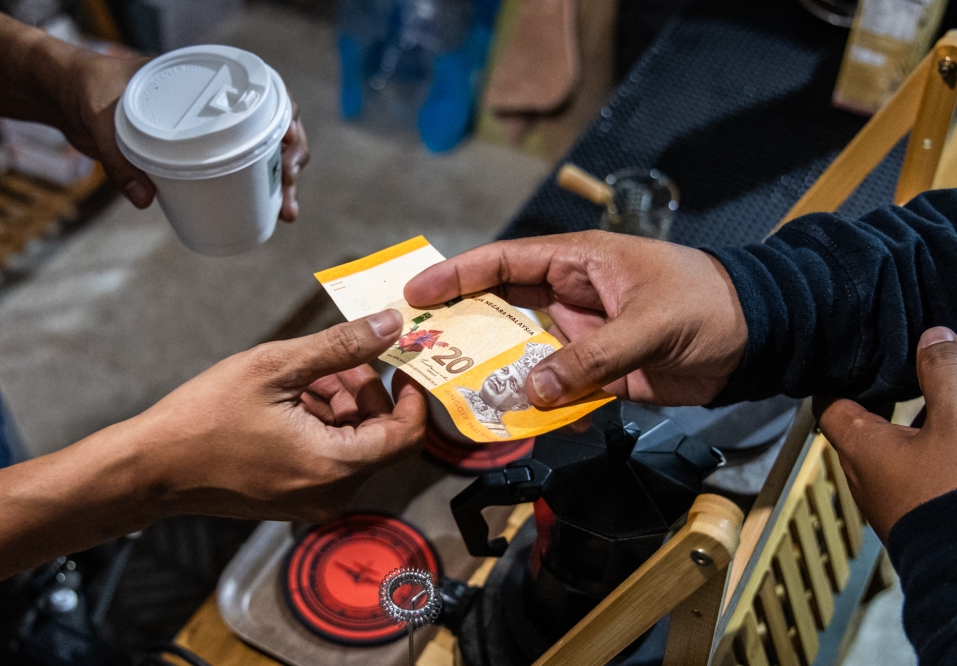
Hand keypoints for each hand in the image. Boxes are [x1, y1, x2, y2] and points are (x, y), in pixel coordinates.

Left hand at [55, 46, 309, 219]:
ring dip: (280, 184)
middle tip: (288, 200)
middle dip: (290, 166)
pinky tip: (266, 213)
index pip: (265, 94)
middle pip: (273, 131)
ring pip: (261, 154)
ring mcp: (210, 130)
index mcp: (205, 80)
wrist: (64, 95)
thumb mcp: (100, 119)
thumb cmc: (87, 89)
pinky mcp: (198, 153)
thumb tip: (144, 199)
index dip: (287, 120)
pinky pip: (237, 169)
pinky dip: (256, 190)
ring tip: (285, 214)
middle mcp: (216, 104)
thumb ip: (119, 159)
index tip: (289, 145)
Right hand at [133, 309, 424, 522]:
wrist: (151, 469)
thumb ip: (341, 346)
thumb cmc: (204, 417)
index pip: (407, 435)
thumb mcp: (276, 368)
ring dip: (341, 403)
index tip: (403, 362)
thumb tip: (391, 323)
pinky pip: (329, 457)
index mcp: (335, 466)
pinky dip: (322, 423)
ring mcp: (313, 501)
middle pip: (379, 436)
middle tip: (338, 357)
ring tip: (305, 373)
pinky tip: (292, 397)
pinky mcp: (295, 498)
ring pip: (353, 443)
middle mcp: (332, 493)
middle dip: (367, 391)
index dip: (412, 395)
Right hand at [404, 230, 747, 406]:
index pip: (506, 263)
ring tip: (450, 390)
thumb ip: (591, 358)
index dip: (457, 275)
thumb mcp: (650, 325)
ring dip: (494, 371)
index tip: (415, 295)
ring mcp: (582, 336)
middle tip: (417, 348)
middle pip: (502, 308)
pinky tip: (507, 417)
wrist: (758, 339)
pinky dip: (532, 401)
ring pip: (523, 352)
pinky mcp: (598, 371)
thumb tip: (531, 391)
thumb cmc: (708, 306)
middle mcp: (571, 296)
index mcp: (579, 261)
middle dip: (461, 326)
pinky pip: (554, 386)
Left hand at [817, 327, 956, 541]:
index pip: (830, 403)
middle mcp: (868, 475)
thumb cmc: (950, 498)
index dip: (837, 374)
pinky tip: (951, 440)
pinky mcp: (920, 515)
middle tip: (905, 367)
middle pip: (868, 422)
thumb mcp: (954, 425)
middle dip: (887, 394)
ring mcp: (894, 499)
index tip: (845, 354)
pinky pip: (921, 470)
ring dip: (919, 422)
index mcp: (862, 448)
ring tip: (941, 396)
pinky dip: (934, 448)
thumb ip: (942, 375)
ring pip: (901, 447)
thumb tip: (932, 337)